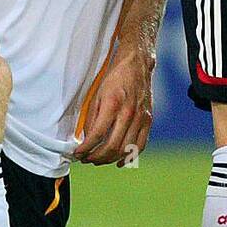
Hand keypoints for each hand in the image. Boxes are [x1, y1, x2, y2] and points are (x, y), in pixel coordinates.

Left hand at [74, 50, 153, 165]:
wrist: (138, 64)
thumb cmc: (115, 78)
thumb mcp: (97, 94)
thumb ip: (92, 117)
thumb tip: (87, 139)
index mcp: (113, 104)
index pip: (97, 135)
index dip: (86, 148)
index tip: (77, 153)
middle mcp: (128, 113)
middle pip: (112, 146)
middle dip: (96, 157)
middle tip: (86, 159)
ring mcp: (141, 118)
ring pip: (125, 149)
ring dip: (109, 159)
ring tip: (98, 160)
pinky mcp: (148, 120)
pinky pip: (140, 145)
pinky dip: (129, 157)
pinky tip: (118, 162)